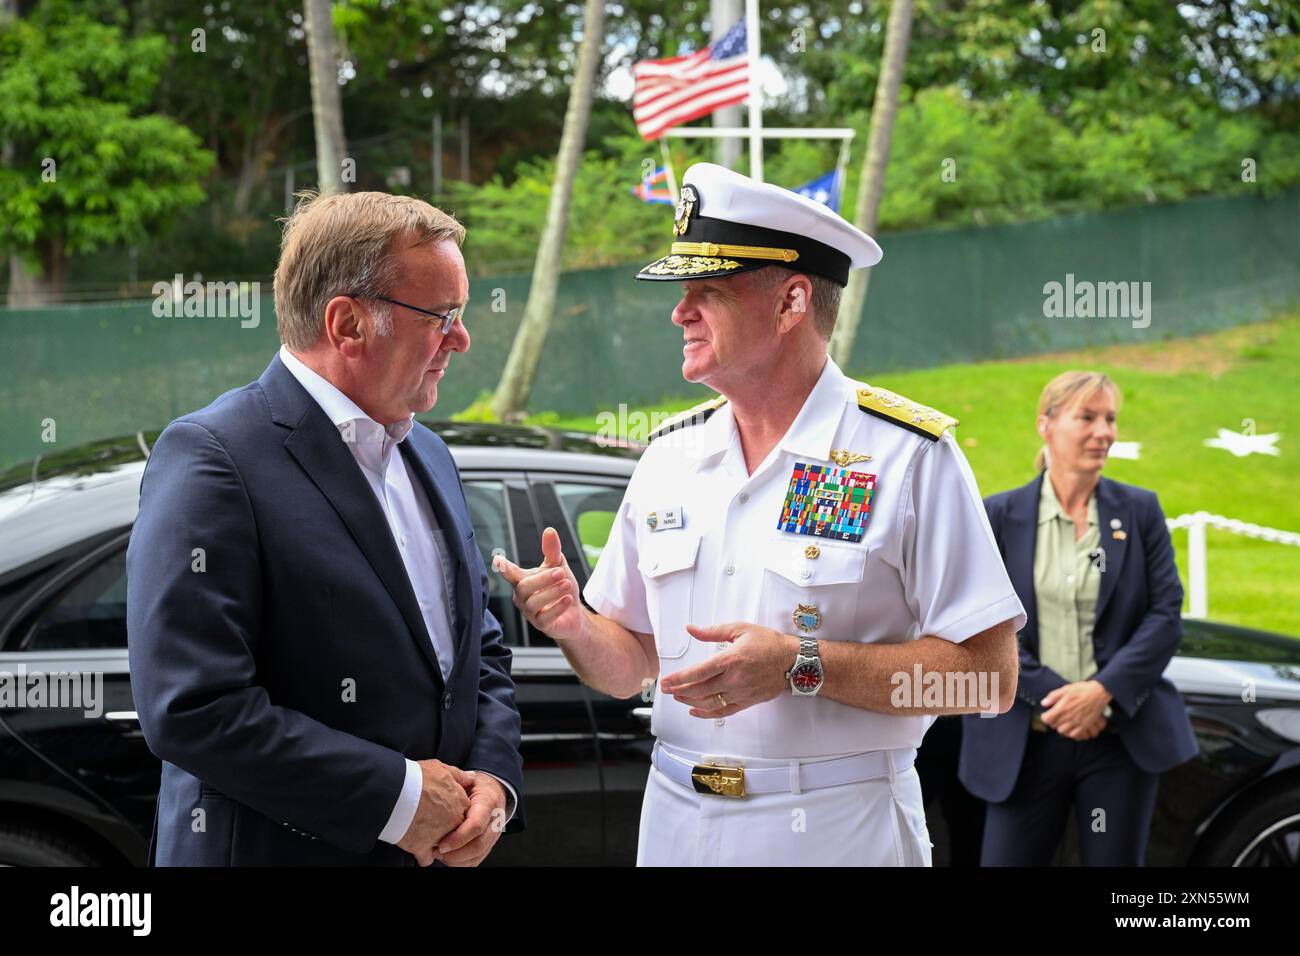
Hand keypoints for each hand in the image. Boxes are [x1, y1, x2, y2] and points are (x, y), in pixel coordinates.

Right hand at [396, 759, 473, 865]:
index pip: (463, 812)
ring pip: (443, 845)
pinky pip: (427, 858)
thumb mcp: (440, 769)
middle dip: (446, 829)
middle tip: (431, 823)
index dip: (451, 811)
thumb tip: (471, 778)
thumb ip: (458, 775)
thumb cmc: (415, 777)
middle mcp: (453, 820)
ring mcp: (439, 836)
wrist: (395, 791)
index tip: (441, 810)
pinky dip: (422, 855)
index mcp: (459, 802)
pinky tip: (416, 848)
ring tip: (422, 834)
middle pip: (455, 830)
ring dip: (435, 842)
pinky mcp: (422, 847)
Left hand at [434, 773, 508, 866]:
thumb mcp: (467, 779)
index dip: (458, 838)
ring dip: (456, 860)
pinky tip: (447, 856)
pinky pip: (476, 860)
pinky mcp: (489, 844)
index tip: (440, 844)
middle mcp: (495, 821)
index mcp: (489, 803)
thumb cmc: (476, 785)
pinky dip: (460, 863)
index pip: (476, 826)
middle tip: (436, 851)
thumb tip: (440, 788)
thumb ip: (456, 783)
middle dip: (455, 854)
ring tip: (439, 853)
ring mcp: (494, 835)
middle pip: (478, 845)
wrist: (493, 790)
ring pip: (477, 856)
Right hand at [494, 527, 585, 641]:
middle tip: (561, 572)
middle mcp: (522, 597)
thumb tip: (549, 530)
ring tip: (567, 583)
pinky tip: (568, 599)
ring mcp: (530, 613)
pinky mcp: (542, 625)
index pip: (510, 573)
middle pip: (523, 587)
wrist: (574, 613)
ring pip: (533, 603)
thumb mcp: (558, 565)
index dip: (504, 568)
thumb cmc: (561, 587)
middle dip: (542, 579)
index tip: (498, 560)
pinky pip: (545, 617)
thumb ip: (552, 550)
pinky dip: (557, 607)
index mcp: (523, 580)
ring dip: (552, 592)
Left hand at [659, 622, 798, 717]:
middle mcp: (734, 679)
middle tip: (666, 689)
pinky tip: (695, 710)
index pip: (698, 672)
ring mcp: (741, 692)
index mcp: (731, 659)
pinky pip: (724, 711)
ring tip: (677, 697)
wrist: (793, 661)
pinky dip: (707, 713)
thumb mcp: (740, 629)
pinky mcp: (747, 701)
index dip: (680, 678)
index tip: (666, 680)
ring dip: (690, 701)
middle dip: (679, 690)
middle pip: (700, 689)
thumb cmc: (768, 643)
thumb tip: (691, 629)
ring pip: (709, 702)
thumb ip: (712, 631)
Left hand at [1041, 680, 1111, 739]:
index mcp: (1062, 708)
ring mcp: (1077, 722)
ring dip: (1061, 727)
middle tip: (1056, 717)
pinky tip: (1071, 726)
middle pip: (1054, 726)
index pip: (1046, 719)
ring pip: (1063, 731)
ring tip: (1063, 722)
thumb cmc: (1081, 690)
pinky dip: (1071, 732)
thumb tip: (1044, 703)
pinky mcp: (1085, 725)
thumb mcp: (1065, 689)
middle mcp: (1068, 717)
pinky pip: (1074, 734)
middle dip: (1053, 721)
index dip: (1045, 717)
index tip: (1047, 714)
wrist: (1098, 693)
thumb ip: (1053, 697)